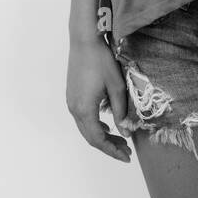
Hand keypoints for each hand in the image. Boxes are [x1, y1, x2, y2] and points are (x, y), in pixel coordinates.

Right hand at [67, 38, 131, 161]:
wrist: (84, 40)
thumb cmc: (101, 61)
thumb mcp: (117, 87)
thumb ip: (121, 112)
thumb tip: (126, 133)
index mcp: (85, 109)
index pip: (99, 139)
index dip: (113, 150)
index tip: (127, 157)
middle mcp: (74, 109)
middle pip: (91, 137)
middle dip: (109, 146)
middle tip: (126, 152)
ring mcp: (71, 102)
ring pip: (86, 128)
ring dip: (102, 136)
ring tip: (120, 140)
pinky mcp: (72, 95)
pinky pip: (82, 118)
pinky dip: (95, 126)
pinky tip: (107, 126)